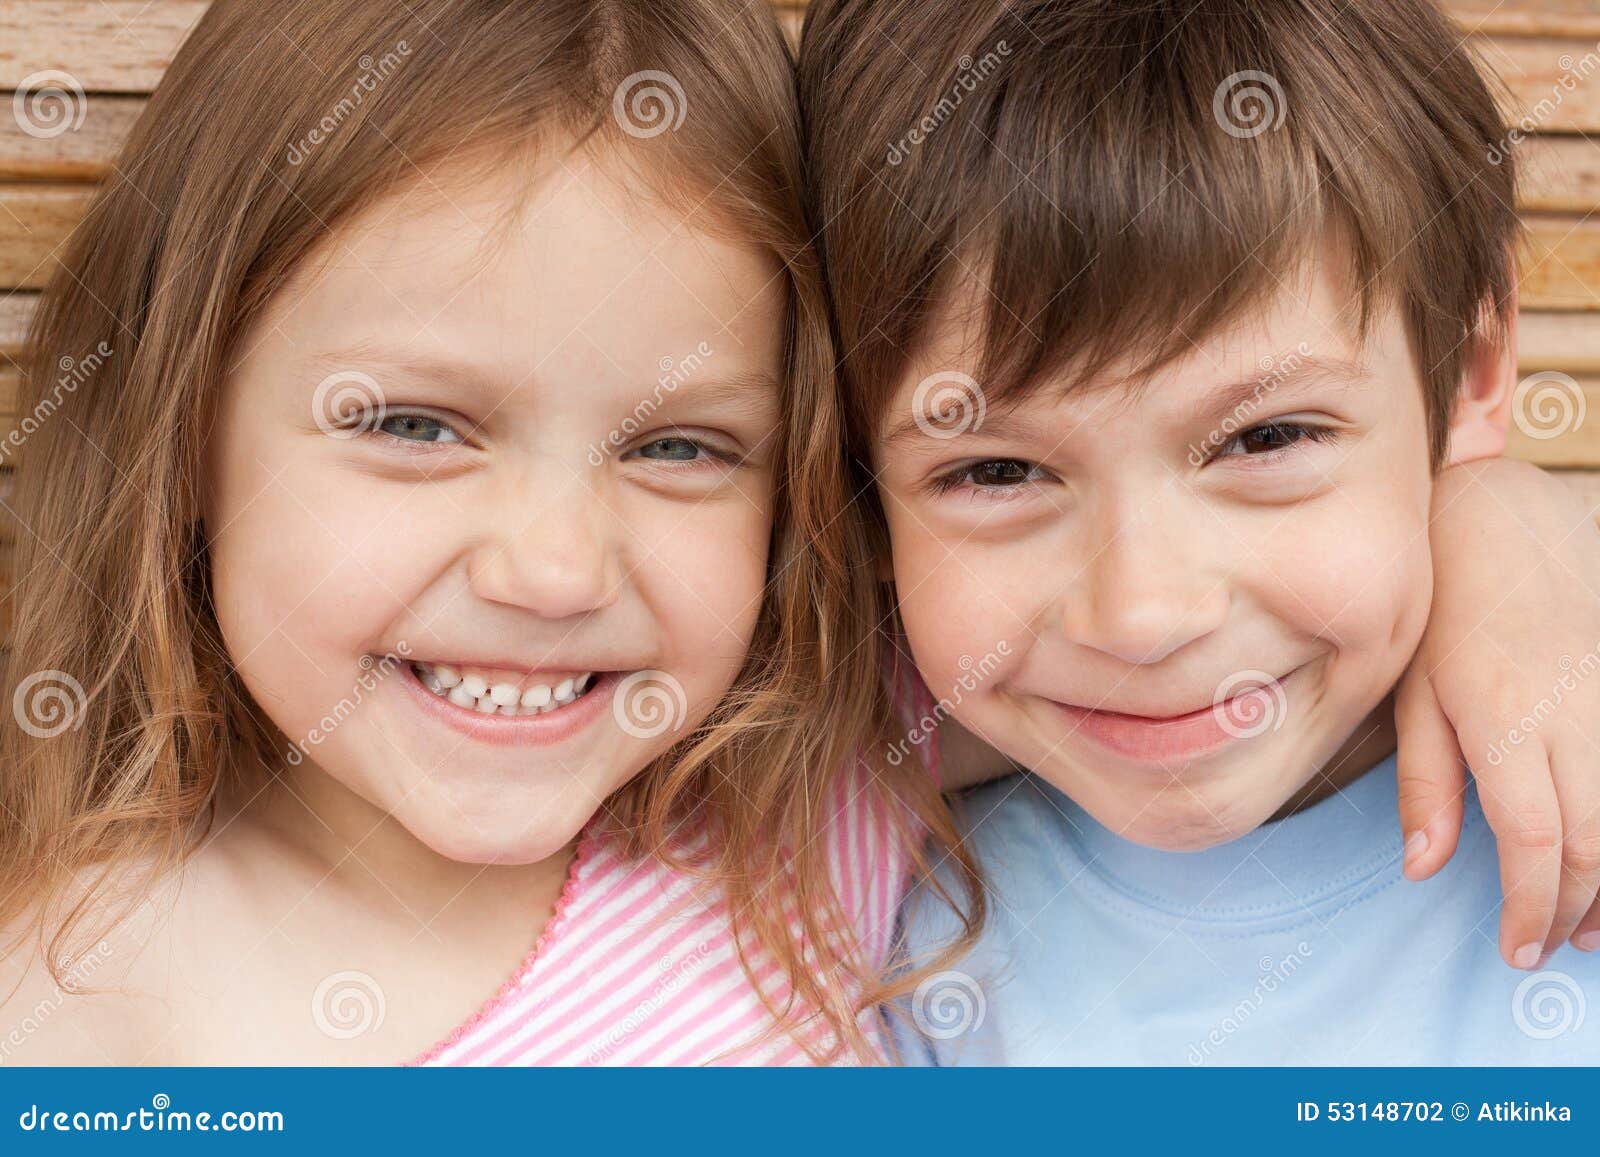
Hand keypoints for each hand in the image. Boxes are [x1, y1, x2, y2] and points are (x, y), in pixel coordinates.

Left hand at [1396, 458, 1599, 966]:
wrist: (1504, 531)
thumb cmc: (1442, 617)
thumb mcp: (1412, 696)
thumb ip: (1424, 784)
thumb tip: (1421, 868)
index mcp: (1506, 723)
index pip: (1534, 841)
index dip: (1531, 907)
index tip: (1517, 949)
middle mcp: (1574, 718)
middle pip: (1599, 843)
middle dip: (1579, 909)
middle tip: (1552, 945)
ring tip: (1593, 926)